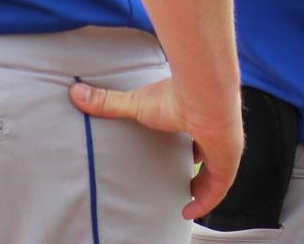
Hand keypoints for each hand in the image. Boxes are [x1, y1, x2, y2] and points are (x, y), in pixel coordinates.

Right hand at [70, 76, 243, 219]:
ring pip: (218, 176)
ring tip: (187, 206)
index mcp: (199, 119)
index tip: (180, 159)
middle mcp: (217, 134)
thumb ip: (108, 102)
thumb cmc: (174, 96)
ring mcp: (225, 148)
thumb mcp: (135, 103)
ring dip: (203, 192)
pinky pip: (219, 189)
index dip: (192, 150)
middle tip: (184, 187)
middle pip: (211, 159)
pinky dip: (206, 202)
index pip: (199, 139)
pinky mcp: (228, 162)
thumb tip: (75, 92)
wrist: (203, 95)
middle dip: (200, 175)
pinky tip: (190, 211)